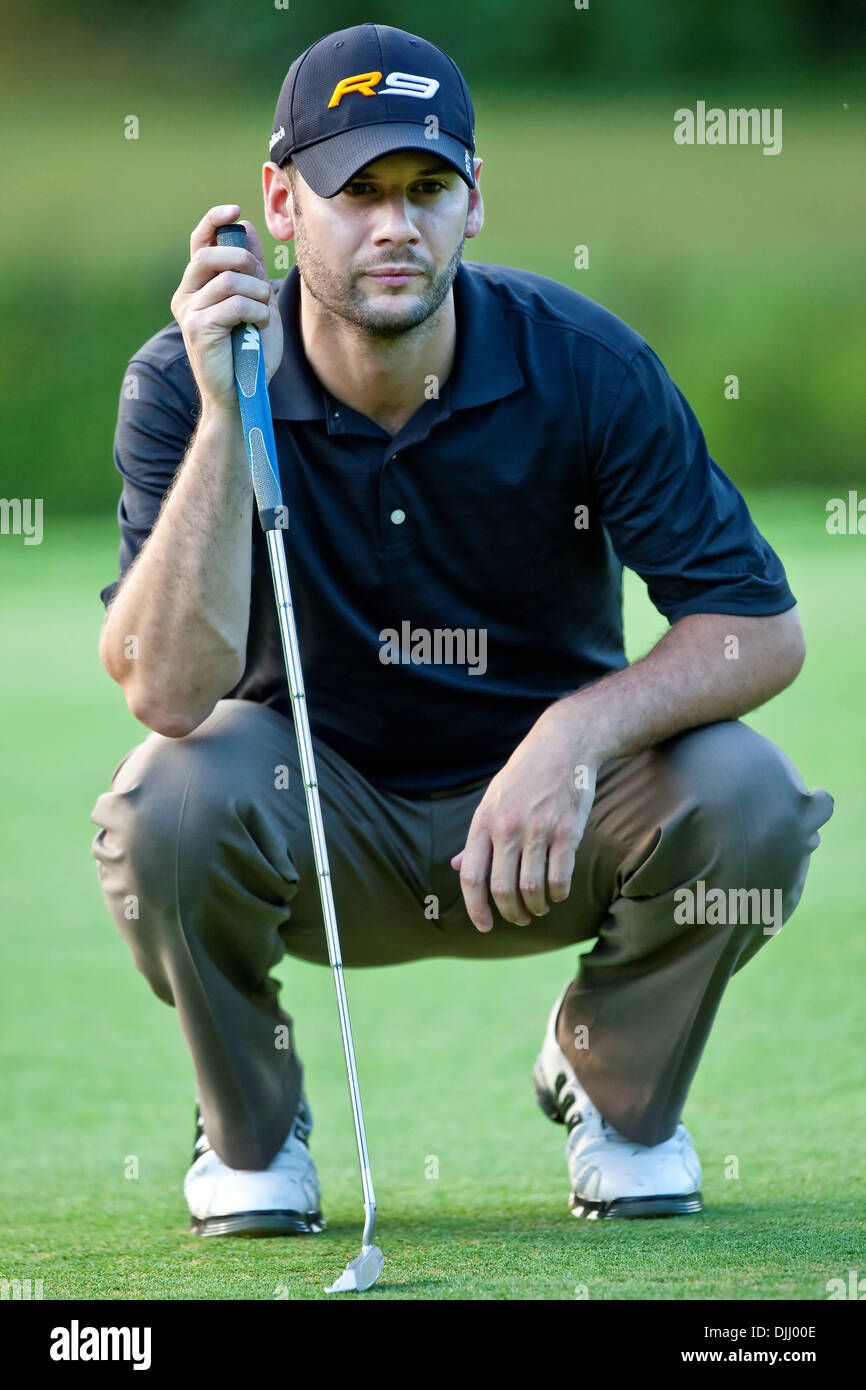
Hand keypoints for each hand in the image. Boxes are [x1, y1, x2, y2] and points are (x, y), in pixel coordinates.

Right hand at [170, 204, 283, 415]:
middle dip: (245, 262)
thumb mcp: (257, 304)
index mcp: (198, 287)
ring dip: (256, 292)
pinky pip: (233, 304)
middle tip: (261, 285)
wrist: (241, 396)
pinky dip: (256, 312)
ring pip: (228, 280)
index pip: (200, 242)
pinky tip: (259, 326)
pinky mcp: (197, 329)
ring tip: (262, 313)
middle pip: (211, 256)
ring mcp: (189, 312)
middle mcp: (186, 296)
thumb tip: (246, 228)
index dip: (214, 221)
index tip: (234, 210)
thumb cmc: (250, 354)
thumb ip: (251, 270)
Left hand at [450, 710, 597, 931]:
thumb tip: (456, 866)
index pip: (470, 875)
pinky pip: (560, 877)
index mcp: (484, 821)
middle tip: (519, 919)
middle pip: (502, 888)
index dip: (474, 907)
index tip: (484, 926)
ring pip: (532, 888)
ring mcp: (538, 829)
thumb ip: (477, 837)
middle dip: (510, 913)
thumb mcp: (492, 800)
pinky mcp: (567, 830)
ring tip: (538, 907)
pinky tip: (558, 893)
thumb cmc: (524, 775)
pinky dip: (558, 894)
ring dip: (535, 906)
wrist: (563, 744)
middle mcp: (508, 827)